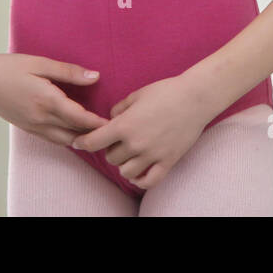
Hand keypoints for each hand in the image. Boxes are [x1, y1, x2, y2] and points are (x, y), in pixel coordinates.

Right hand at [0, 52, 108, 145]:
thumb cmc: (10, 66)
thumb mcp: (40, 63)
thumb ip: (69, 72)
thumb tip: (95, 77)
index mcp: (46, 100)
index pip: (80, 118)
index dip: (98, 123)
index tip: (115, 124)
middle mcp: (40, 118)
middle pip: (75, 132)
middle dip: (94, 134)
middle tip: (113, 132)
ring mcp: (32, 126)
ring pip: (64, 140)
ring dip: (81, 139)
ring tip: (98, 135)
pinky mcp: (26, 128)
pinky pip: (52, 139)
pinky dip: (66, 138)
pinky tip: (75, 133)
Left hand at [68, 75, 212, 191]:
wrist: (195, 97)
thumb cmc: (166, 91)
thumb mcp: (137, 94)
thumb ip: (119, 108)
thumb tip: (110, 118)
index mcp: (125, 125)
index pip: (94, 141)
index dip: (82, 143)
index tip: (77, 143)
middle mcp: (136, 143)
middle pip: (111, 158)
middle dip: (109, 150)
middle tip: (115, 142)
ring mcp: (152, 155)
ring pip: (126, 172)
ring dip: (123, 165)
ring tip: (128, 156)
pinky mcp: (168, 162)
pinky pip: (148, 181)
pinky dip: (140, 180)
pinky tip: (138, 173)